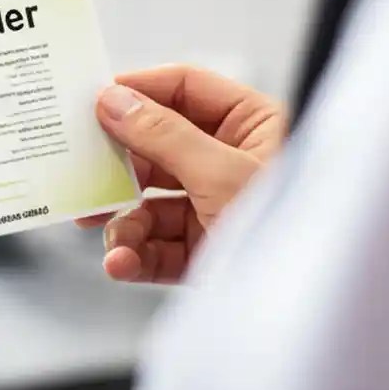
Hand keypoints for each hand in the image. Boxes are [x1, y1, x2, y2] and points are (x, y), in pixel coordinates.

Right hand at [77, 65, 286, 282]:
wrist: (307, 299)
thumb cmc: (291, 229)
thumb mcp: (221, 173)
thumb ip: (163, 135)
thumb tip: (114, 101)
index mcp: (253, 126)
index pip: (184, 90)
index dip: (136, 92)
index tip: (89, 102)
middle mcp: (232, 163)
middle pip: (155, 151)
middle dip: (118, 173)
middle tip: (81, 178)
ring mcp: (215, 208)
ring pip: (149, 206)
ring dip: (125, 227)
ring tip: (115, 244)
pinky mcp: (204, 251)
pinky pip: (156, 247)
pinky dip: (135, 257)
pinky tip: (121, 265)